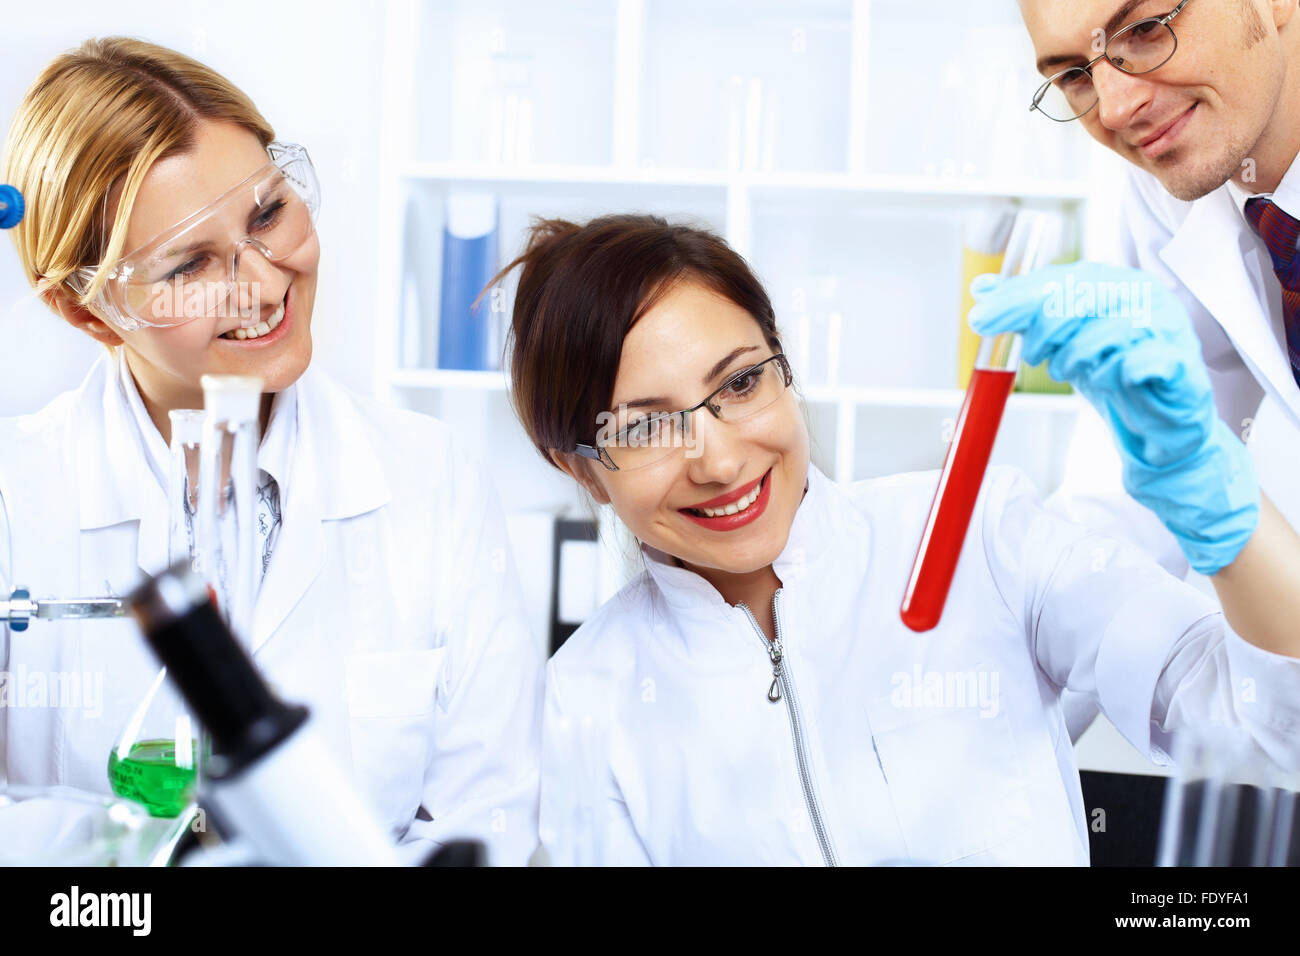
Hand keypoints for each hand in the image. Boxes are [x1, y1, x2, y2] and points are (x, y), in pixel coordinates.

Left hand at [968, 261, 1258, 574]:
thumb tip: (983, 288)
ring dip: (1074, 354)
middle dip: (1045, 326)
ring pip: (1110, 328)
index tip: (981, 316)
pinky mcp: (1180, 363)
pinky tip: (1105, 381)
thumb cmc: (1111, 374)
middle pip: (1087, 294)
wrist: (1157, 424)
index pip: (1064, 277)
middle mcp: (1145, 297)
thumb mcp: (1059, 342)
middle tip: (1030, 354)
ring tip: (1065, 371)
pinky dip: (1112, 373)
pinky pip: (1138, 362)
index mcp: (1117, 283)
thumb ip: (1025, 314)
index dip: (1019, 296)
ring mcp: (1168, 327)